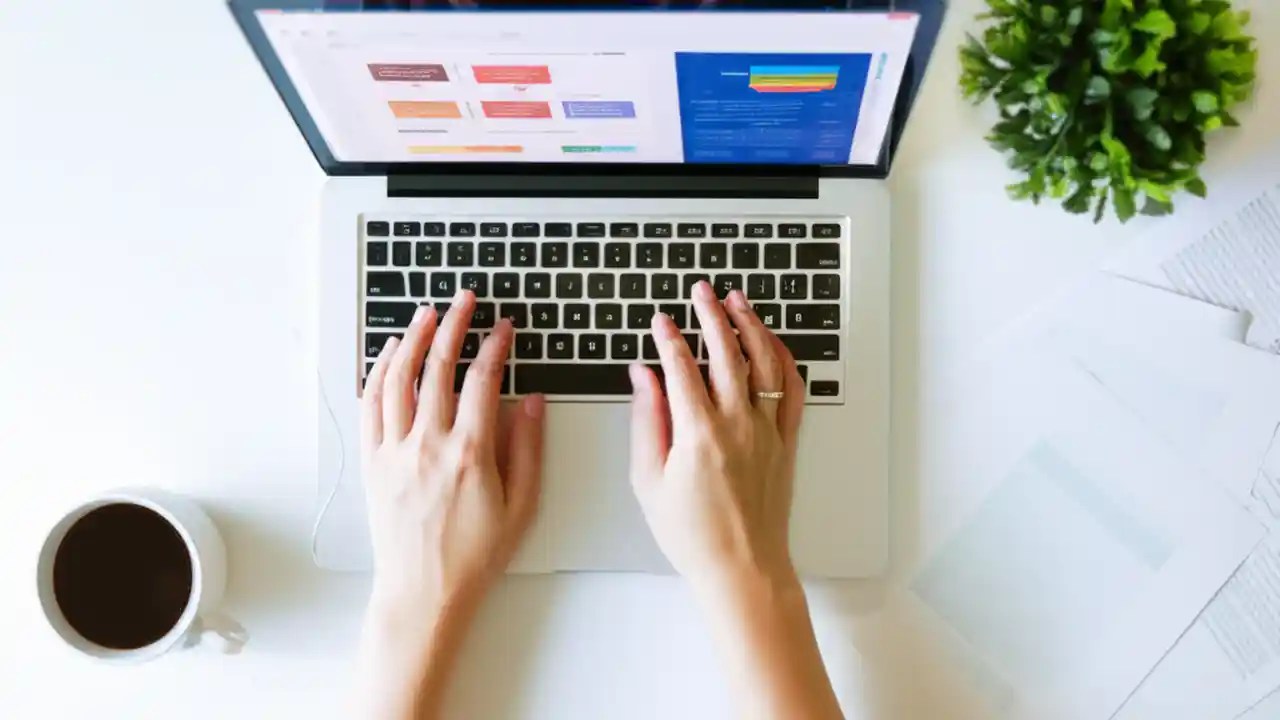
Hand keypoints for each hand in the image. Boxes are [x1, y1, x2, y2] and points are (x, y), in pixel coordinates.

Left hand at [360, 290, 544, 621]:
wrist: (423, 592)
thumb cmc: (473, 555)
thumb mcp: (521, 505)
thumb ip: (528, 448)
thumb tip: (530, 401)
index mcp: (469, 453)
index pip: (482, 379)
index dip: (495, 345)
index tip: (503, 327)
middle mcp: (428, 445)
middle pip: (437, 366)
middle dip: (453, 325)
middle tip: (464, 301)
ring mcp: (394, 452)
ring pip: (398, 379)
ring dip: (411, 339)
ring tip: (426, 314)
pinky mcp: (372, 463)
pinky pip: (371, 406)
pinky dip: (378, 373)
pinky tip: (388, 355)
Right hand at [629, 281, 804, 590]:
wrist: (741, 568)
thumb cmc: (692, 534)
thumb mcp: (648, 480)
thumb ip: (646, 421)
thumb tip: (643, 377)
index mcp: (699, 434)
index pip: (681, 368)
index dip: (668, 338)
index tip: (660, 321)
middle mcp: (738, 425)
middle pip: (726, 353)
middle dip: (711, 315)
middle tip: (701, 291)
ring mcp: (767, 431)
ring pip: (764, 362)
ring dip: (750, 326)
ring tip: (737, 301)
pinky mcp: (786, 442)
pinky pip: (792, 389)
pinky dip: (784, 359)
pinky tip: (772, 342)